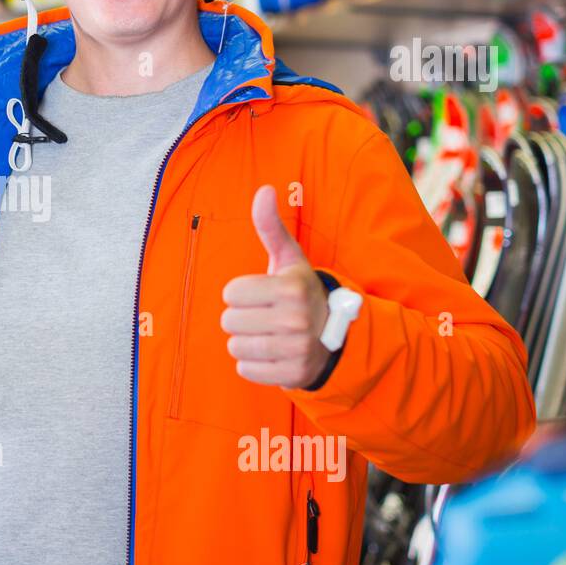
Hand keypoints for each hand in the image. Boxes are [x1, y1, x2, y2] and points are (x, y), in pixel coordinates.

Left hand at [220, 185, 330, 388]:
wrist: (336, 335)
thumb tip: (265, 189)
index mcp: (292, 288)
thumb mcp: (289, 259)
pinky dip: (253, 364)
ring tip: (269, 334)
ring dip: (246, 341)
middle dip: (242, 318)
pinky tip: (273, 353)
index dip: (241, 293)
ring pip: (235, 347)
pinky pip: (245, 370)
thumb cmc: (300, 293)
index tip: (262, 294)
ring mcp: (296, 350)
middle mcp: (296, 319)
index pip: (230, 293)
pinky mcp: (292, 375)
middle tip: (266, 316)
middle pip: (229, 321)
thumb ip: (271, 227)